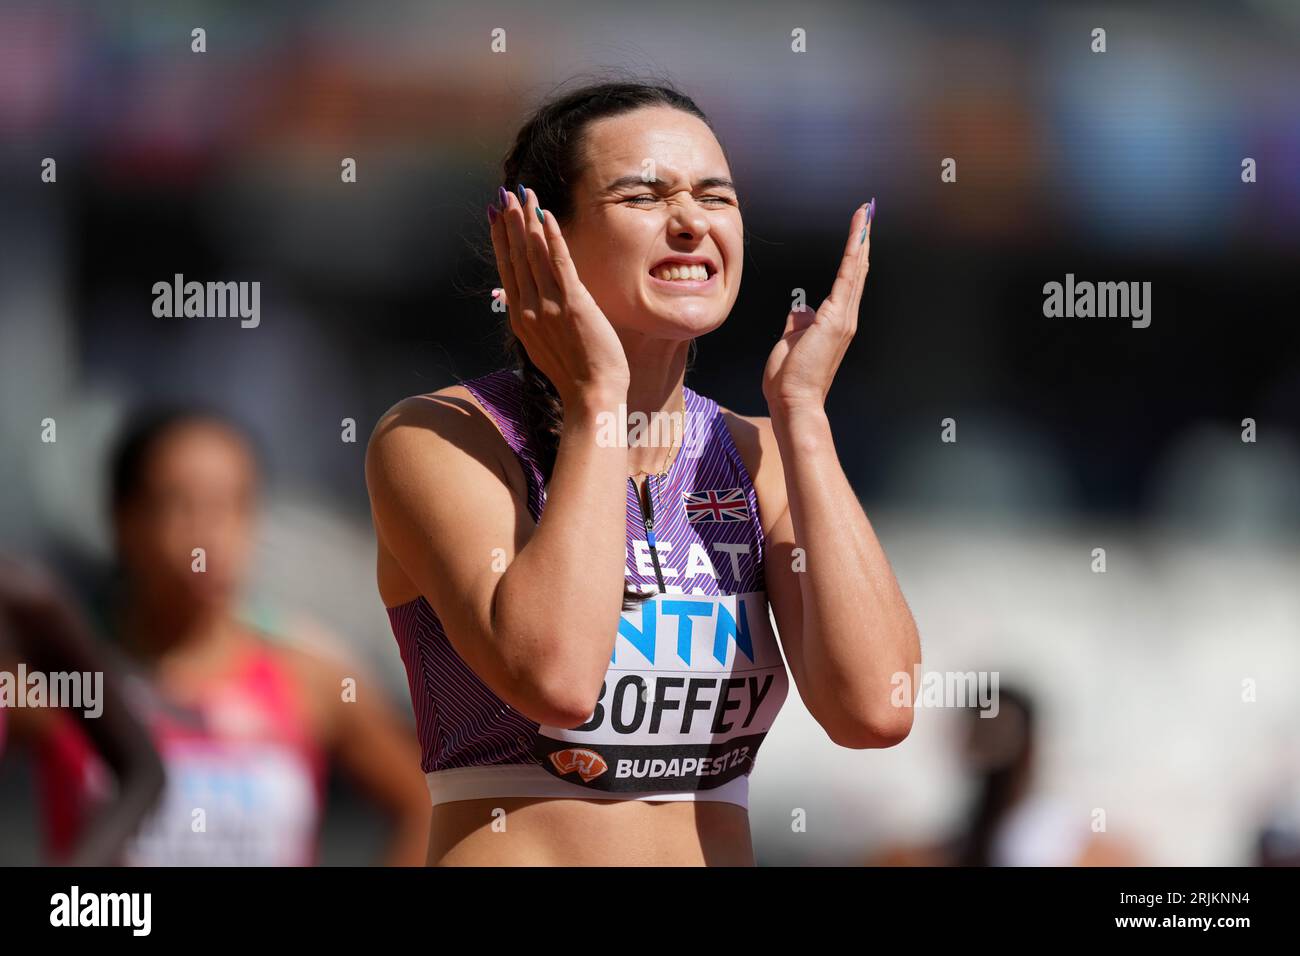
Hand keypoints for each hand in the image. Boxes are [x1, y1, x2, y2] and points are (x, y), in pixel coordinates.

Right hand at [488, 186, 629, 404]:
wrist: (592, 397)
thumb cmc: (576, 376)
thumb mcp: (546, 346)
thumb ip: (539, 321)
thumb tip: (534, 305)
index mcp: (521, 318)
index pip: (508, 269)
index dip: (501, 240)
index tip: (496, 217)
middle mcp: (529, 309)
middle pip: (516, 256)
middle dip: (510, 221)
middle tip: (505, 193)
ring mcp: (549, 305)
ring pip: (534, 254)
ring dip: (528, 220)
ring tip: (523, 194)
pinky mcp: (573, 304)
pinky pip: (560, 263)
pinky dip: (552, 238)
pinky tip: (546, 216)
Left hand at [762, 199, 872, 410]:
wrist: (794, 401)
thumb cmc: (790, 379)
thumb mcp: (791, 342)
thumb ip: (799, 323)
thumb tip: (802, 309)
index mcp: (834, 323)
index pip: (847, 282)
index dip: (853, 255)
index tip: (859, 233)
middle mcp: (845, 319)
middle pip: (857, 271)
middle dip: (862, 240)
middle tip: (868, 213)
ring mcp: (843, 319)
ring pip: (855, 270)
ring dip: (861, 240)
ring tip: (866, 214)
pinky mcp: (835, 319)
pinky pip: (846, 278)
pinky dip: (853, 255)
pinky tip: (859, 236)